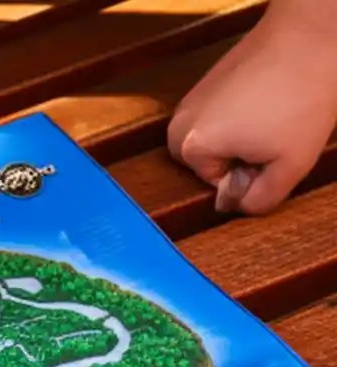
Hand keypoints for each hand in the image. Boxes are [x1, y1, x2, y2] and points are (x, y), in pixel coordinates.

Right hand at [168, 6, 336, 214]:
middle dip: (243, 155)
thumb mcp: (290, 166)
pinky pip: (220, 114)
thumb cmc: (300, 99)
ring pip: (217, 138)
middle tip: (277, 134)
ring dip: (245, 134)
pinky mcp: (205, 82)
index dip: (254, 174)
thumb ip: (260, 200)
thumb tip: (237, 208)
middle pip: (212, 162)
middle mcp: (178, 124)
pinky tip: (269, 98)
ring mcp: (190, 99)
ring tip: (276, 114)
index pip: (219, 185)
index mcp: (190, 148)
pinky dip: (243, 112)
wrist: (309, 37)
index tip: (277, 149)